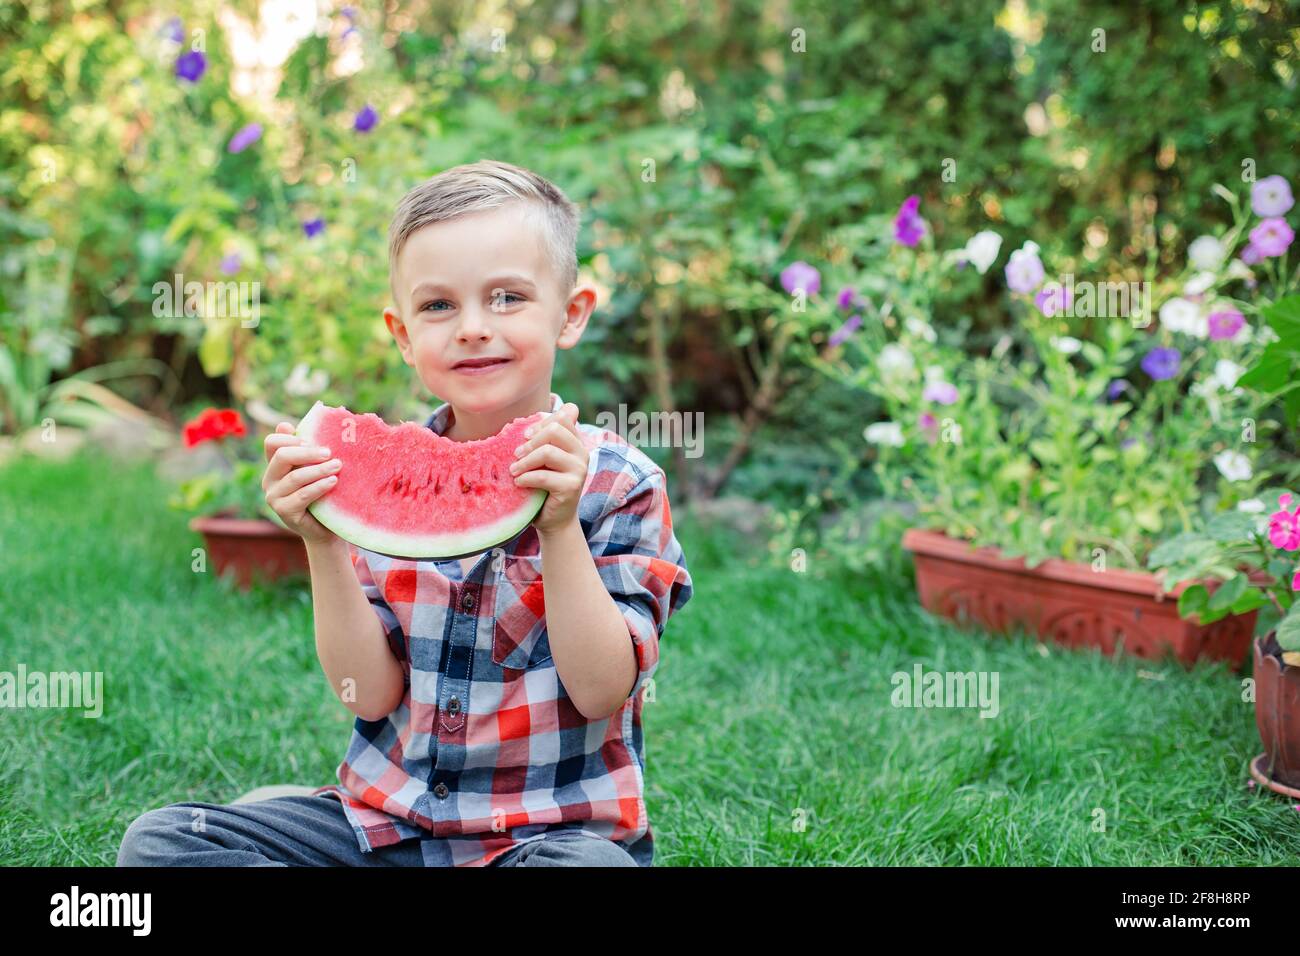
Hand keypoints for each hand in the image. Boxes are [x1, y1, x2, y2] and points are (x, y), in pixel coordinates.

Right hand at [262, 422, 341, 546]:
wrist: (325, 527)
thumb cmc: (322, 493)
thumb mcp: (315, 468)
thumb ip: (306, 450)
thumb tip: (287, 424)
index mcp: (274, 465)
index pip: (272, 443)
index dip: (290, 438)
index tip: (312, 440)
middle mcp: (269, 480)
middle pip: (282, 456)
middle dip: (307, 452)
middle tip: (329, 453)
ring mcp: (274, 497)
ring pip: (295, 477)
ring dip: (319, 470)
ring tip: (337, 466)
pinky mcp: (284, 512)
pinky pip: (302, 495)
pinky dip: (319, 486)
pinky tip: (333, 481)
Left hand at [509, 402, 587, 535]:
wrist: (553, 519)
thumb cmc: (544, 486)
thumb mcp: (543, 460)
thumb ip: (540, 440)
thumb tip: (524, 424)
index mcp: (575, 441)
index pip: (566, 415)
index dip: (543, 421)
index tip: (527, 436)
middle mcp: (581, 452)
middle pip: (555, 429)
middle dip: (531, 441)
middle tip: (517, 454)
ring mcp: (579, 470)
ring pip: (548, 452)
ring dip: (525, 461)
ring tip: (514, 470)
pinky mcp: (571, 487)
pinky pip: (543, 476)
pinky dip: (526, 478)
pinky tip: (518, 482)